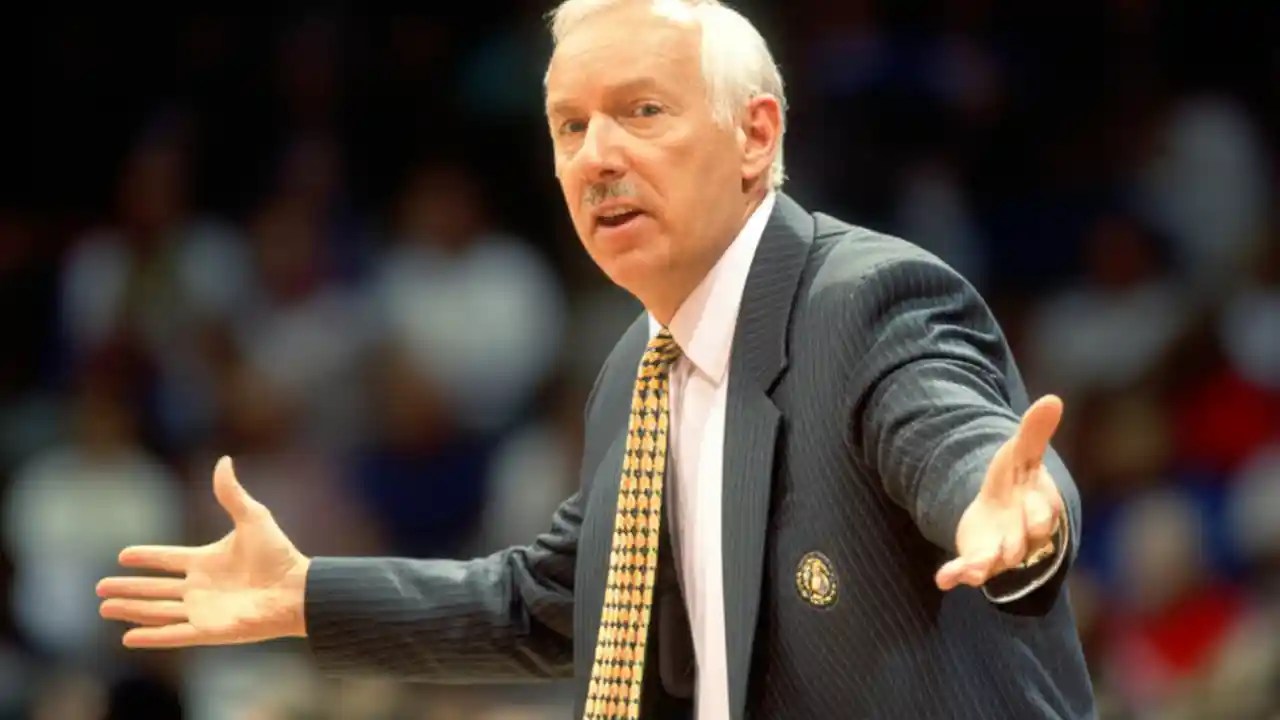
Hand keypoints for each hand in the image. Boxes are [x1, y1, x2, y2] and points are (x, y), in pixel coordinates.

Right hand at [97, 456, 311, 647]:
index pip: (169, 559)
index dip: (147, 557)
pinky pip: (173, 634)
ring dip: (131, 609)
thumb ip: (232, 493)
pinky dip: (151, 636)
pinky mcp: (209, 631)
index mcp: (207, 561)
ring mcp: (203, 610)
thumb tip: (224, 460)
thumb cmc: (278, 555)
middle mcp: (201, 586)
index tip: (123, 555)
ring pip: (158, 610)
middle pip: (156, 588)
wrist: (297, 589)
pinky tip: (127, 637)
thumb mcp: (253, 517)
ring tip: (105, 608)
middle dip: (129, 588)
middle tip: (100, 588)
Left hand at [935, 395, 1066, 590]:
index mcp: (1039, 509)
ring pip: (996, 562)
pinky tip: (943, 579)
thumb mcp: (1022, 454)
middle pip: (1023, 544)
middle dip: (1015, 545)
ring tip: (972, 571)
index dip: (1039, 511)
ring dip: (984, 566)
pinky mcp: (977, 559)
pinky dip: (956, 575)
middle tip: (1008, 549)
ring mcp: (1000, 551)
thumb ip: (1034, 432)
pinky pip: (969, 570)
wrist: (998, 511)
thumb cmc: (1017, 481)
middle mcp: (1023, 536)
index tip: (1033, 506)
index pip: (1045, 513)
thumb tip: (1052, 398)